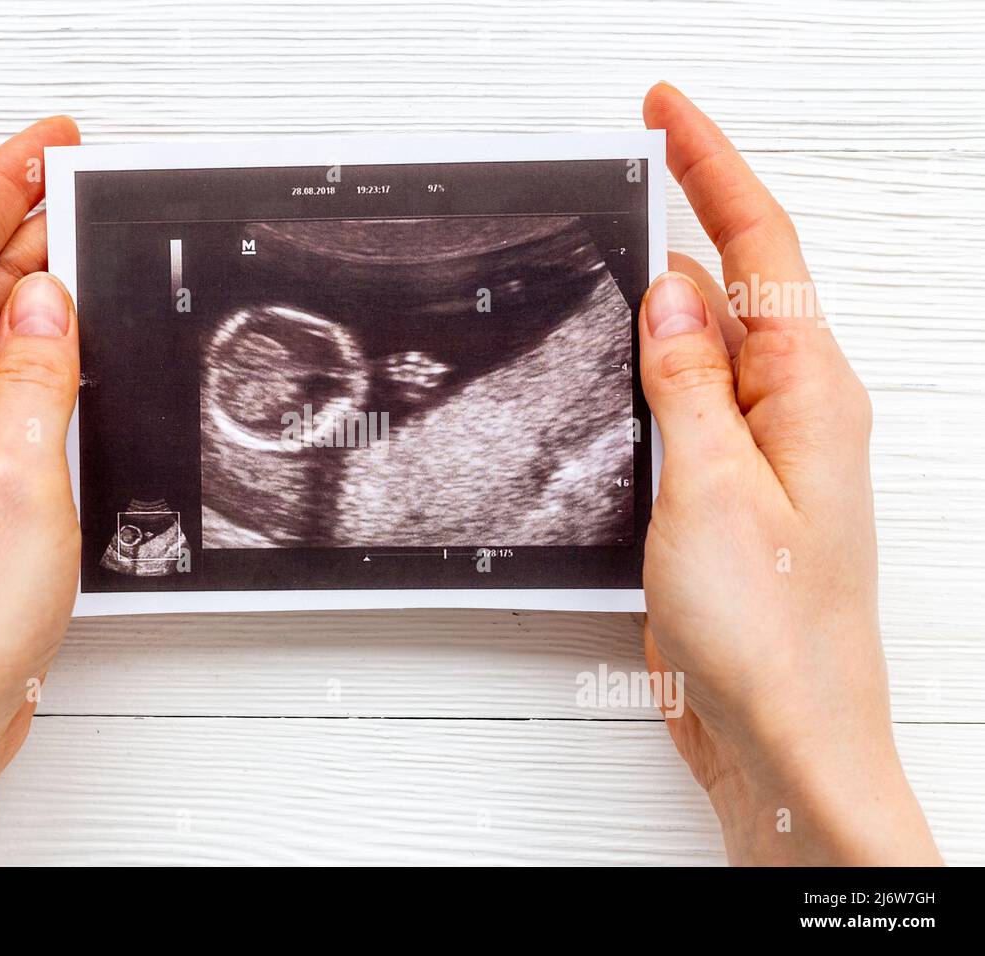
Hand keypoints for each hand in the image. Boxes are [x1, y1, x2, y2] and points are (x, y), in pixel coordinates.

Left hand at [0, 118, 82, 864]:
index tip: (57, 145)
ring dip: (42, 293)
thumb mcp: (16, 478)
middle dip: (33, 228)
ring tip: (104, 260)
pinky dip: (42, 360)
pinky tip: (80, 362)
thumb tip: (46, 296)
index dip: (6, 183)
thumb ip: (33, 374)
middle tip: (101, 194)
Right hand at [638, 84, 939, 863]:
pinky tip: (613, 369)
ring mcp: (753, 454)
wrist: (783, 742)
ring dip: (655, 300)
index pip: (761, 247)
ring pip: (699, 346)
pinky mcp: (719, 493)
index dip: (714, 166)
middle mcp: (788, 414)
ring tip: (605, 256)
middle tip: (624, 166)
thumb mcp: (716, 492)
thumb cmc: (775, 640)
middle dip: (682, 216)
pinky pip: (680, 405)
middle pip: (734, 282)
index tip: (667, 110)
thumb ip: (690, 385)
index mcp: (807, 395)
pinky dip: (643, 374)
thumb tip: (673, 292)